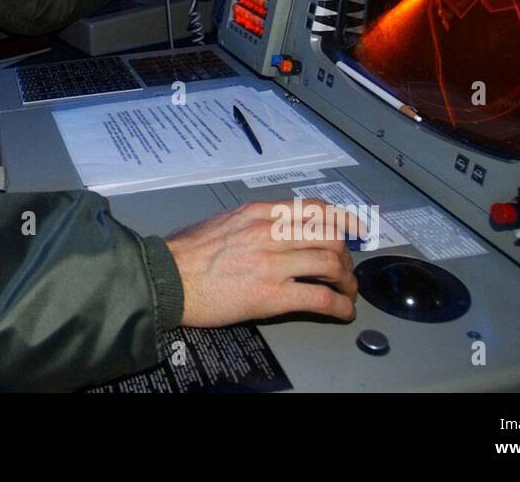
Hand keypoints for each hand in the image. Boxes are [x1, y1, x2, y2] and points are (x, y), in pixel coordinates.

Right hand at [166, 199, 360, 327]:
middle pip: (329, 235)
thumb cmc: (185, 254)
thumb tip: (277, 231)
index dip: (342, 220)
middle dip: (346, 255)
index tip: (353, 230)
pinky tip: (342, 311)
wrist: (166, 278)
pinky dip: (339, 306)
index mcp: (257, 213)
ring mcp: (271, 263)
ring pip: (330, 263)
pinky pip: (319, 297)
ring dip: (346, 281)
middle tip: (346, 269)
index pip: (314, 208)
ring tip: (346, 292)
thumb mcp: (223, 222)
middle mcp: (269, 232)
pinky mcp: (271, 294)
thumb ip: (253, 222)